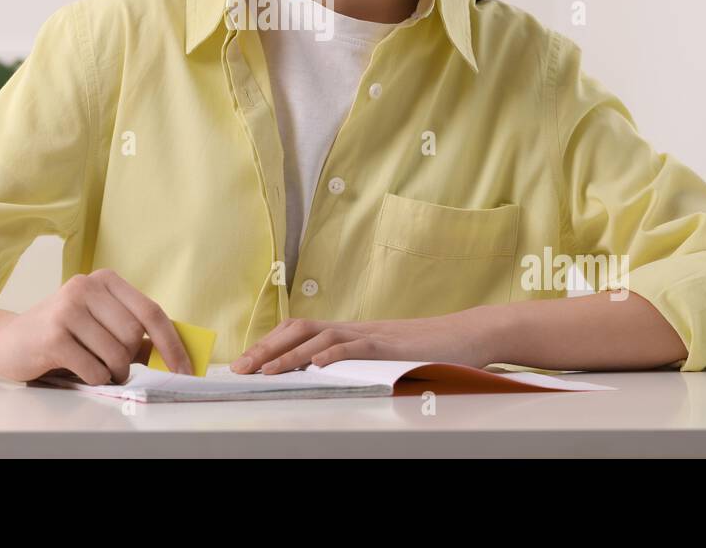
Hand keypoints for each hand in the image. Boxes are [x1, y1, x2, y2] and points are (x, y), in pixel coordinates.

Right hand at [0, 268, 192, 383]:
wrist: (9, 341)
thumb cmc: (64, 335)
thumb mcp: (101, 327)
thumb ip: (136, 337)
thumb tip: (176, 354)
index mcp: (105, 280)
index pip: (152, 312)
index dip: (172, 344)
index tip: (186, 370)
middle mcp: (86, 287)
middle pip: (133, 336)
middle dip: (129, 361)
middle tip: (114, 367)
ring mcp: (67, 309)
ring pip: (116, 355)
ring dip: (112, 373)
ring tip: (94, 367)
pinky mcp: (53, 335)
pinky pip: (94, 369)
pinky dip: (94, 379)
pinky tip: (78, 370)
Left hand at [229, 308, 501, 374]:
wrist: (464, 334)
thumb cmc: (424, 350)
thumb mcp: (380, 358)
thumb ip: (353, 364)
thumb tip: (323, 377)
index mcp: (347, 332)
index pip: (298, 331)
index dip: (269, 344)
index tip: (245, 362)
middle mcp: (352, 328)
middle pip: (298, 330)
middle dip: (266, 349)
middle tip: (240, 369)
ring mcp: (369, 334)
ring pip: (320, 338)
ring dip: (289, 355)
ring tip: (267, 372)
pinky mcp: (388, 345)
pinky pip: (355, 346)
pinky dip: (333, 355)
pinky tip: (316, 366)